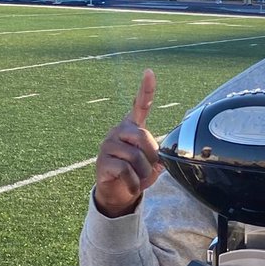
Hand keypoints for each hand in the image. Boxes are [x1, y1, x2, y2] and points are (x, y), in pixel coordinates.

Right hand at [93, 69, 163, 217]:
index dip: (145, 89)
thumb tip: (161, 158)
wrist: (118, 192)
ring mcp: (108, 145)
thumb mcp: (152, 164)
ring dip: (143, 173)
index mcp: (132, 127)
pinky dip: (134, 182)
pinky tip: (132, 185)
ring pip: (135, 156)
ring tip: (139, 178)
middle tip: (150, 168)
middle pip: (143, 136)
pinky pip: (126, 171)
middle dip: (152, 156)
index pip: (140, 105)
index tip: (149, 72)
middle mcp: (118, 131)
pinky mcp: (103, 161)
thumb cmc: (136, 173)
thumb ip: (158, 155)